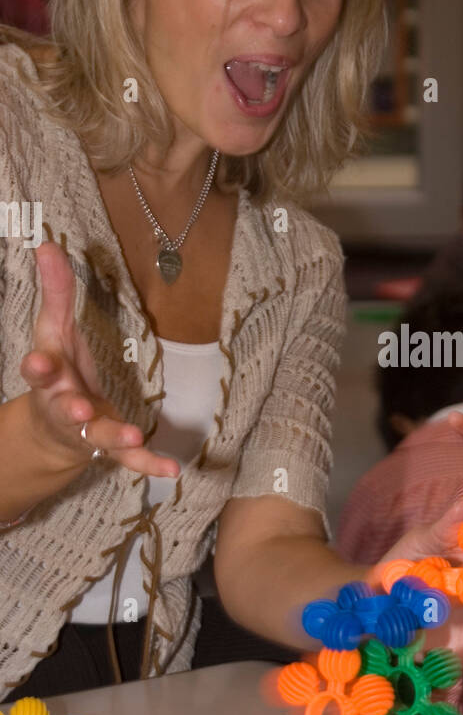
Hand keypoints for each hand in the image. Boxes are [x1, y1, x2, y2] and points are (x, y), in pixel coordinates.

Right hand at [21, 242, 179, 477]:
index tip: (37, 362)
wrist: (56, 428)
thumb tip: (49, 244)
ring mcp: (89, 430)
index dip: (38, 368)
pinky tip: (173, 470)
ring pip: (97, 436)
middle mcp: (65, 406)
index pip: (40, 371)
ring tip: (132, 436)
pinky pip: (130, 460)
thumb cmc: (60, 369)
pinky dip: (150, 465)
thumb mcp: (55, 328)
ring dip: (113, 437)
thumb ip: (56, 291)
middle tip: (79, 407)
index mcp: (50, 377)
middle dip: (70, 407)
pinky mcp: (111, 449)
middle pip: (64, 408)